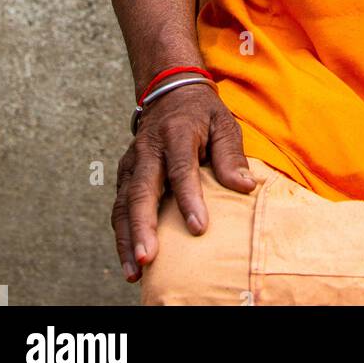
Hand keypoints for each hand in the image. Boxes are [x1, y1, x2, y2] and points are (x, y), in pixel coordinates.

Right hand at [111, 81, 255, 282]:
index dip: (189, 199)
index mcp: (176, 134)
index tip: (199, 228)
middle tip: (149, 258)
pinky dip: (122, 234)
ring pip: (123, 204)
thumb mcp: (224, 123)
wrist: (170, 91)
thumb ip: (231, 155)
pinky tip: (130, 259)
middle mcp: (149, 149)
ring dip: (127, 239)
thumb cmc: (202, 113)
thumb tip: (245, 187)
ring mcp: (132, 162)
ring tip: (134, 271)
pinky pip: (119, 207)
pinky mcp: (125, 174)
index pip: (181, 169)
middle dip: (143, 227)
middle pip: (142, 190)